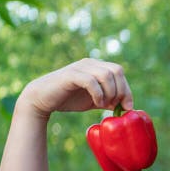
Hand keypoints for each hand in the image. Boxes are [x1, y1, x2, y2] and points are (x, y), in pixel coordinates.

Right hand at [17, 58, 133, 117]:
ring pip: (106, 74)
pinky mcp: (71, 75)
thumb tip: (126, 106)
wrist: (41, 99)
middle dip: (121, 90)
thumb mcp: (94, 100)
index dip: (127, 89)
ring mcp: (80, 67)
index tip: (128, 107)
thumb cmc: (68, 99)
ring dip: (110, 92)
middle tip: (115, 106)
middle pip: (116, 70)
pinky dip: (98, 93)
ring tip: (104, 104)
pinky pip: (91, 81)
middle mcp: (89, 63)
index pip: (118, 71)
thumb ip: (108, 100)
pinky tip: (96, 102)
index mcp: (96, 67)